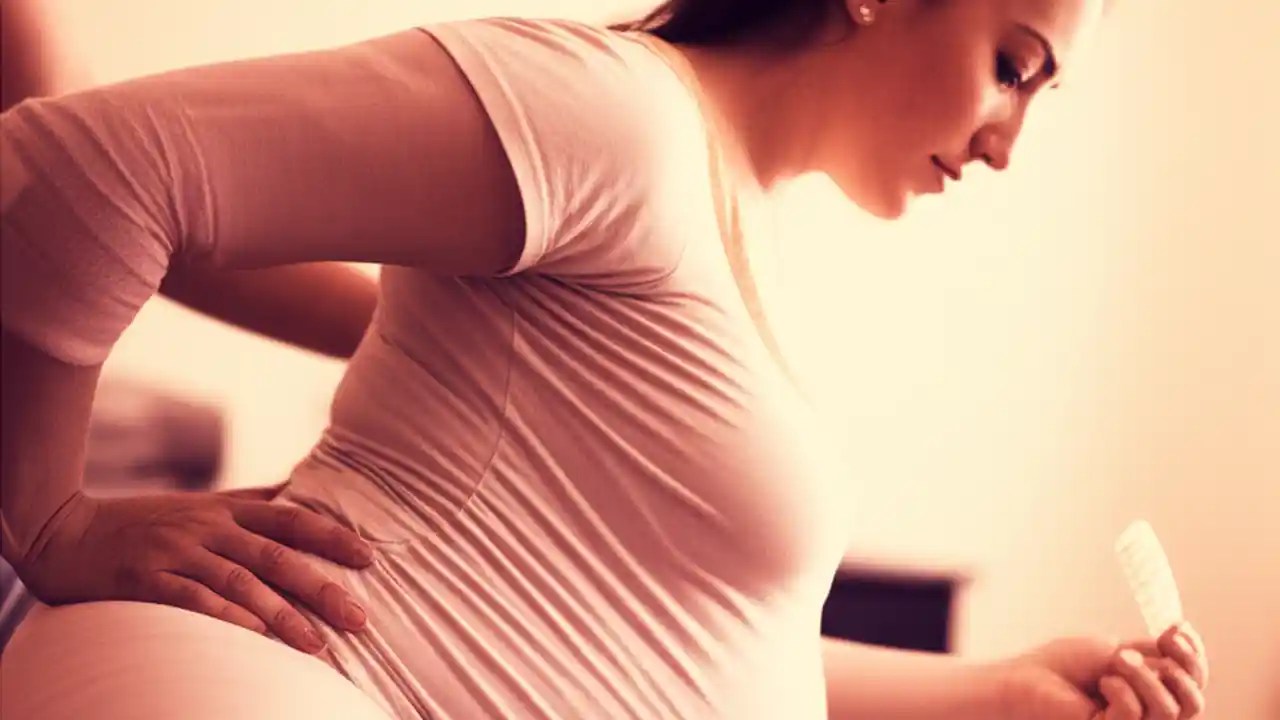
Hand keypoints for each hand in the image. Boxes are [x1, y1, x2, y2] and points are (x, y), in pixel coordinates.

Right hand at [12, 488, 374, 654]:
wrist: (65, 532)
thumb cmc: (144, 522)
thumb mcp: (202, 505)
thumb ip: (250, 501)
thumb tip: (298, 489)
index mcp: (226, 511)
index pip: (291, 520)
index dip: (332, 537)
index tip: (370, 558)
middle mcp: (208, 528)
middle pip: (276, 556)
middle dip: (322, 588)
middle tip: (360, 617)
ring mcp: (176, 553)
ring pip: (240, 582)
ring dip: (283, 615)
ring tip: (318, 645)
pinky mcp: (146, 579)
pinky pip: (191, 599)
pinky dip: (225, 616)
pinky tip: (255, 637)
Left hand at [999, 624, 1208, 719]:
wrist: (1026, 678)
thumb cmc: (1065, 664)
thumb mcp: (1118, 651)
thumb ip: (1154, 656)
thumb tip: (1187, 647)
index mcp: (1153, 693)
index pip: (1194, 682)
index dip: (1195, 655)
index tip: (1176, 626)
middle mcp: (1149, 716)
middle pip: (1193, 703)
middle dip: (1183, 668)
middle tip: (1160, 641)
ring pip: (1170, 711)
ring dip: (1145, 676)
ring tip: (1116, 659)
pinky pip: (1134, 715)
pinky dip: (1122, 692)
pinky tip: (1102, 683)